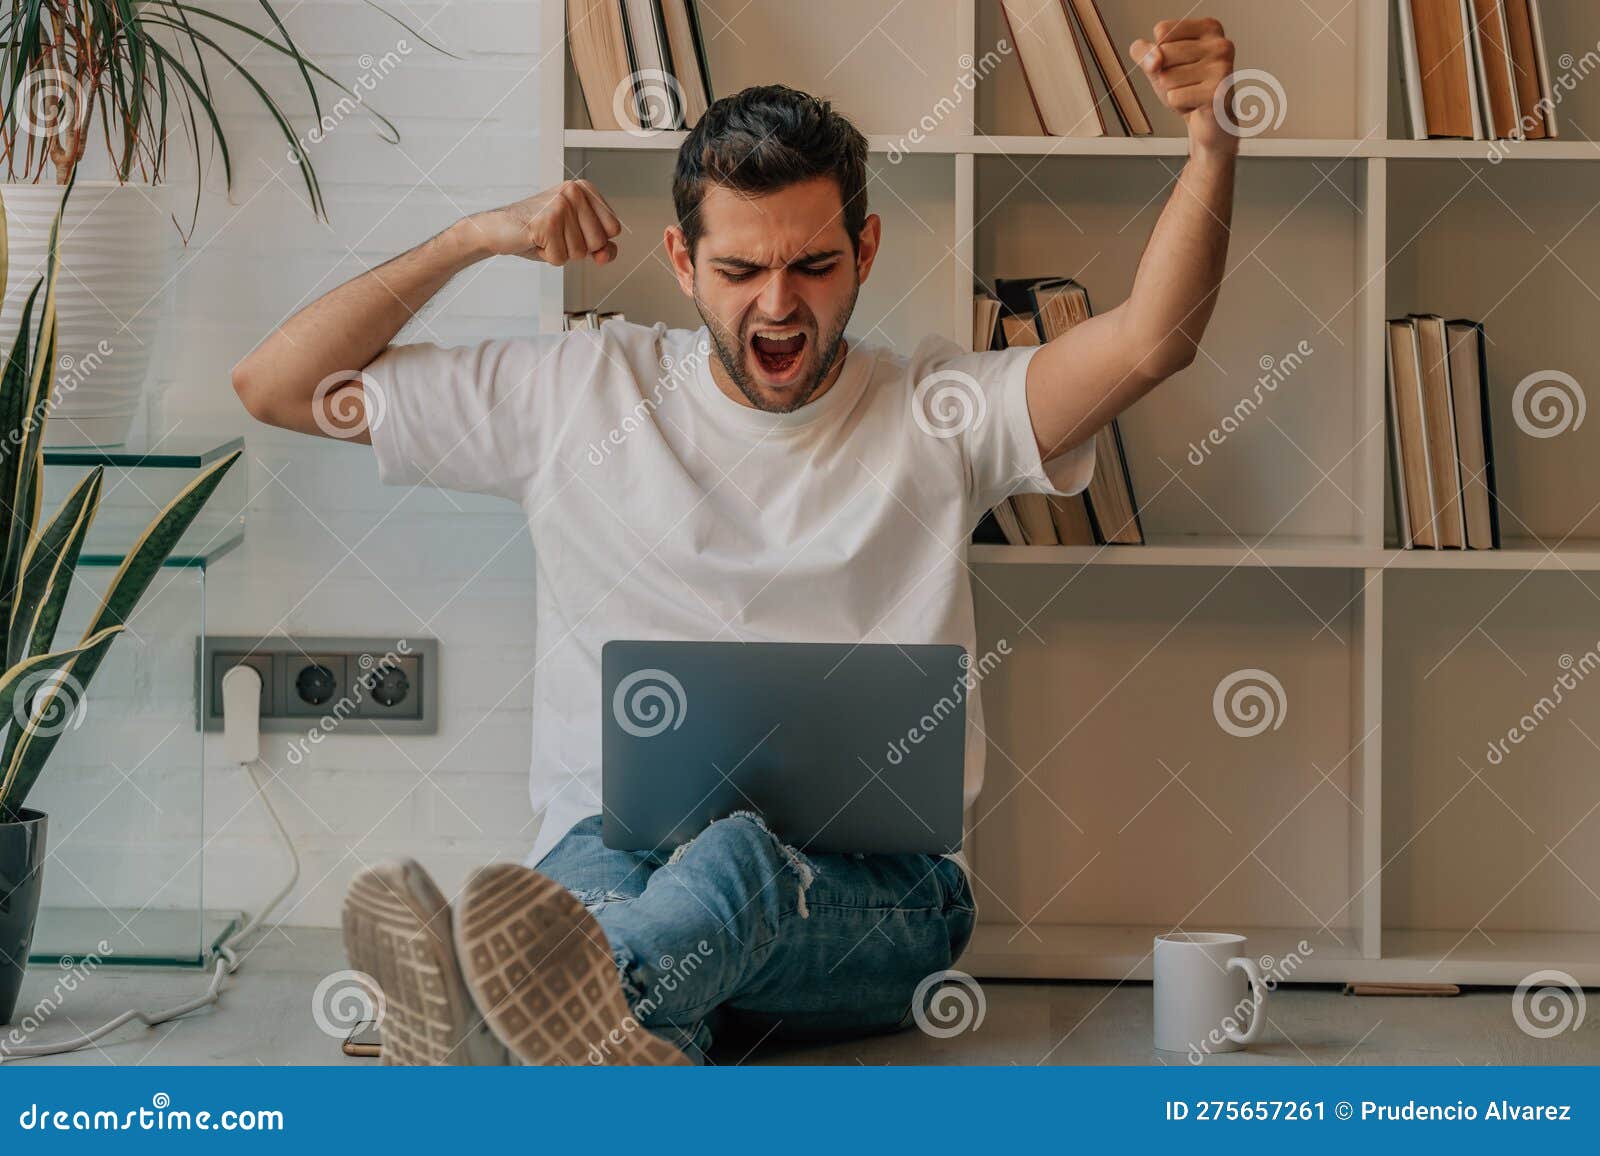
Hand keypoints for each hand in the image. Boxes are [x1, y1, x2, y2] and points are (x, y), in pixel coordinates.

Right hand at [462, 180, 622, 265]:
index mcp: (585, 189)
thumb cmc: (536, 231)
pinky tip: (535, 240)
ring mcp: (562, 205)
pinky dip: (547, 256)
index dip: (594, 239)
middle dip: (577, 247)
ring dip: (560, 252)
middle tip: (555, 234)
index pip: (614, 228)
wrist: (498, 229)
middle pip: (599, 242)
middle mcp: (575, 191)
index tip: (572, 230)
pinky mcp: (548, 222)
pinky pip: (561, 258)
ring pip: (580, 252)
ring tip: (544, 236)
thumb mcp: (574, 236)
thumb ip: (600, 245)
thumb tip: (606, 254)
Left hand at [1130, 18, 1237, 153]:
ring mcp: (1221, 68)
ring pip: (1167, 77)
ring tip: (1192, 92)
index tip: (1179, 63)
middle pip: (1164, 53)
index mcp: (1209, 28)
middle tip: (1187, 82)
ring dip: (1173, 91)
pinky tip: (1195, 104)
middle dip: (1165, 74)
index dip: (1159, 53)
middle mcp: (1220, 44)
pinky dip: (1178, 106)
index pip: (1162, 30)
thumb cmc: (1186, 87)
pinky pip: (1174, 97)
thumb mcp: (1157, 62)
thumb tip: (1155, 61)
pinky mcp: (1216, 93)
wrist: (1208, 120)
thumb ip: (1143, 51)